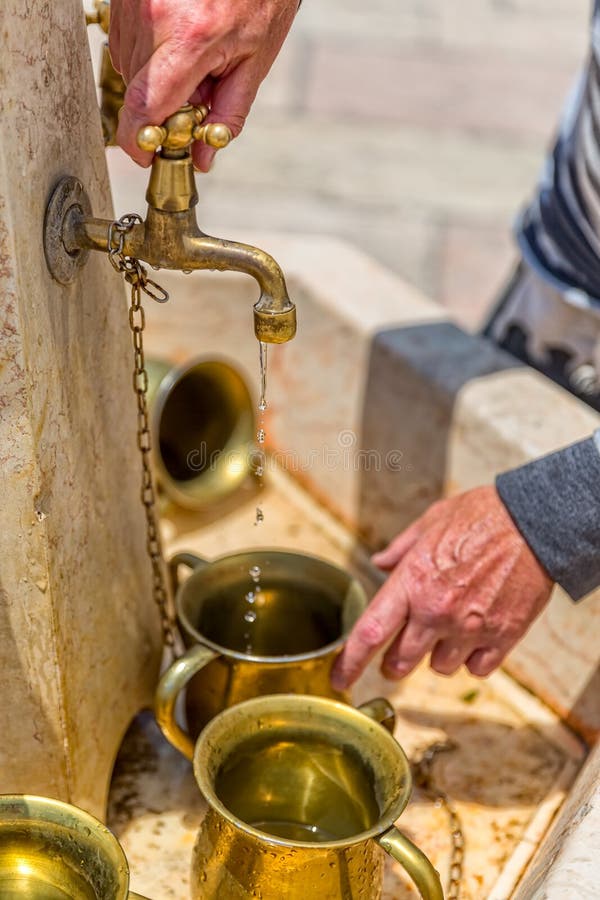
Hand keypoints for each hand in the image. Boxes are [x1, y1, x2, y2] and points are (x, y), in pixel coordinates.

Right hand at [109, 0, 297, 168]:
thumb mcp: (254, 59)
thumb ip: (228, 112)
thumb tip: (201, 157)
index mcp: (192, 40)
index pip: (147, 106)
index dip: (140, 140)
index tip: (146, 155)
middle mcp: (155, 17)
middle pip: (138, 90)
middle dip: (162, 105)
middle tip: (196, 94)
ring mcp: (135, 2)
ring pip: (127, 66)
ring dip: (153, 76)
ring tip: (191, 55)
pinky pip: (124, 39)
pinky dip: (146, 51)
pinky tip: (175, 37)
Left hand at [331, 486, 552, 688]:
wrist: (534, 522)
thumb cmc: (481, 516)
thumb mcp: (430, 523)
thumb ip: (401, 549)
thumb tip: (379, 563)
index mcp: (413, 582)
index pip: (370, 632)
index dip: (350, 662)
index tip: (339, 678)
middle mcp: (437, 610)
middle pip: (400, 661)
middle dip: (394, 664)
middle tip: (396, 657)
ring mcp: (470, 628)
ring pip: (440, 668)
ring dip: (437, 656)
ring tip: (449, 630)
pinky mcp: (502, 637)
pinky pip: (476, 668)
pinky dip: (472, 658)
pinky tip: (475, 636)